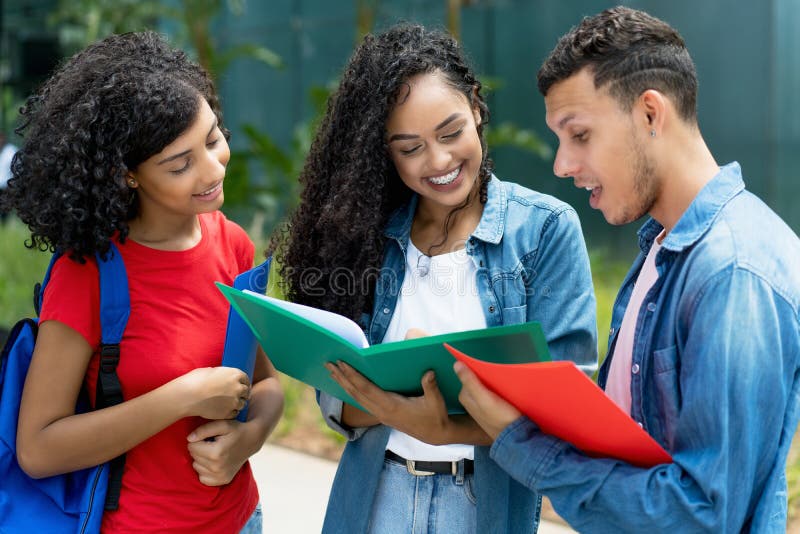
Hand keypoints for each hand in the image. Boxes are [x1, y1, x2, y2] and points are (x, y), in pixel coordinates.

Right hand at [178, 367, 250, 419]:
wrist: (187, 396)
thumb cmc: (196, 380)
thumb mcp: (211, 371)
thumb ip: (222, 374)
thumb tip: (223, 376)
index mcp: (235, 374)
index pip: (246, 379)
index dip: (243, 383)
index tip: (241, 385)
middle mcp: (238, 387)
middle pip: (246, 392)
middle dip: (241, 393)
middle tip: (234, 395)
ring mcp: (234, 401)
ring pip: (242, 404)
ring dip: (237, 403)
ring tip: (228, 403)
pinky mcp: (228, 413)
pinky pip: (234, 413)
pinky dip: (231, 412)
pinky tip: (224, 410)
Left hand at [186, 420, 250, 485]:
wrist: (252, 441)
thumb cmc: (236, 430)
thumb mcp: (222, 424)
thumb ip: (204, 429)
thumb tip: (189, 439)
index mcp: (216, 453)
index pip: (191, 446)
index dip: (197, 439)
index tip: (207, 437)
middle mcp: (217, 467)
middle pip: (193, 457)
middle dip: (199, 449)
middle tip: (212, 443)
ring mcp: (220, 477)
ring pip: (196, 467)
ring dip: (202, 459)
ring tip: (214, 452)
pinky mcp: (222, 481)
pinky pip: (202, 478)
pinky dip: (205, 470)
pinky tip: (214, 462)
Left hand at [325, 361, 451, 444]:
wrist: (436, 435)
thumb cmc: (435, 416)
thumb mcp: (435, 401)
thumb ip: (430, 386)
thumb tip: (428, 372)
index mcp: (391, 407)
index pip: (366, 389)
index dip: (353, 376)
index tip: (342, 363)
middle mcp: (382, 411)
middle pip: (356, 393)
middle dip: (341, 378)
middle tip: (328, 363)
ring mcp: (380, 415)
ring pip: (357, 398)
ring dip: (343, 384)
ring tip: (332, 372)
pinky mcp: (382, 415)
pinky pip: (362, 401)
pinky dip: (352, 391)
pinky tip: (346, 384)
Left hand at [454, 361, 520, 439]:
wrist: (516, 437)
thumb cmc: (500, 417)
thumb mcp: (484, 398)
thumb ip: (470, 382)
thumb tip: (456, 364)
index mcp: (465, 397)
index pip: (467, 376)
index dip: (477, 371)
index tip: (487, 369)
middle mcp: (470, 402)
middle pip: (475, 382)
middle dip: (484, 377)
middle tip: (496, 376)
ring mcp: (480, 407)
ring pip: (484, 388)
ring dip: (491, 384)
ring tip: (501, 383)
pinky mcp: (491, 410)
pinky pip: (491, 395)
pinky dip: (496, 391)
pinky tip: (504, 392)